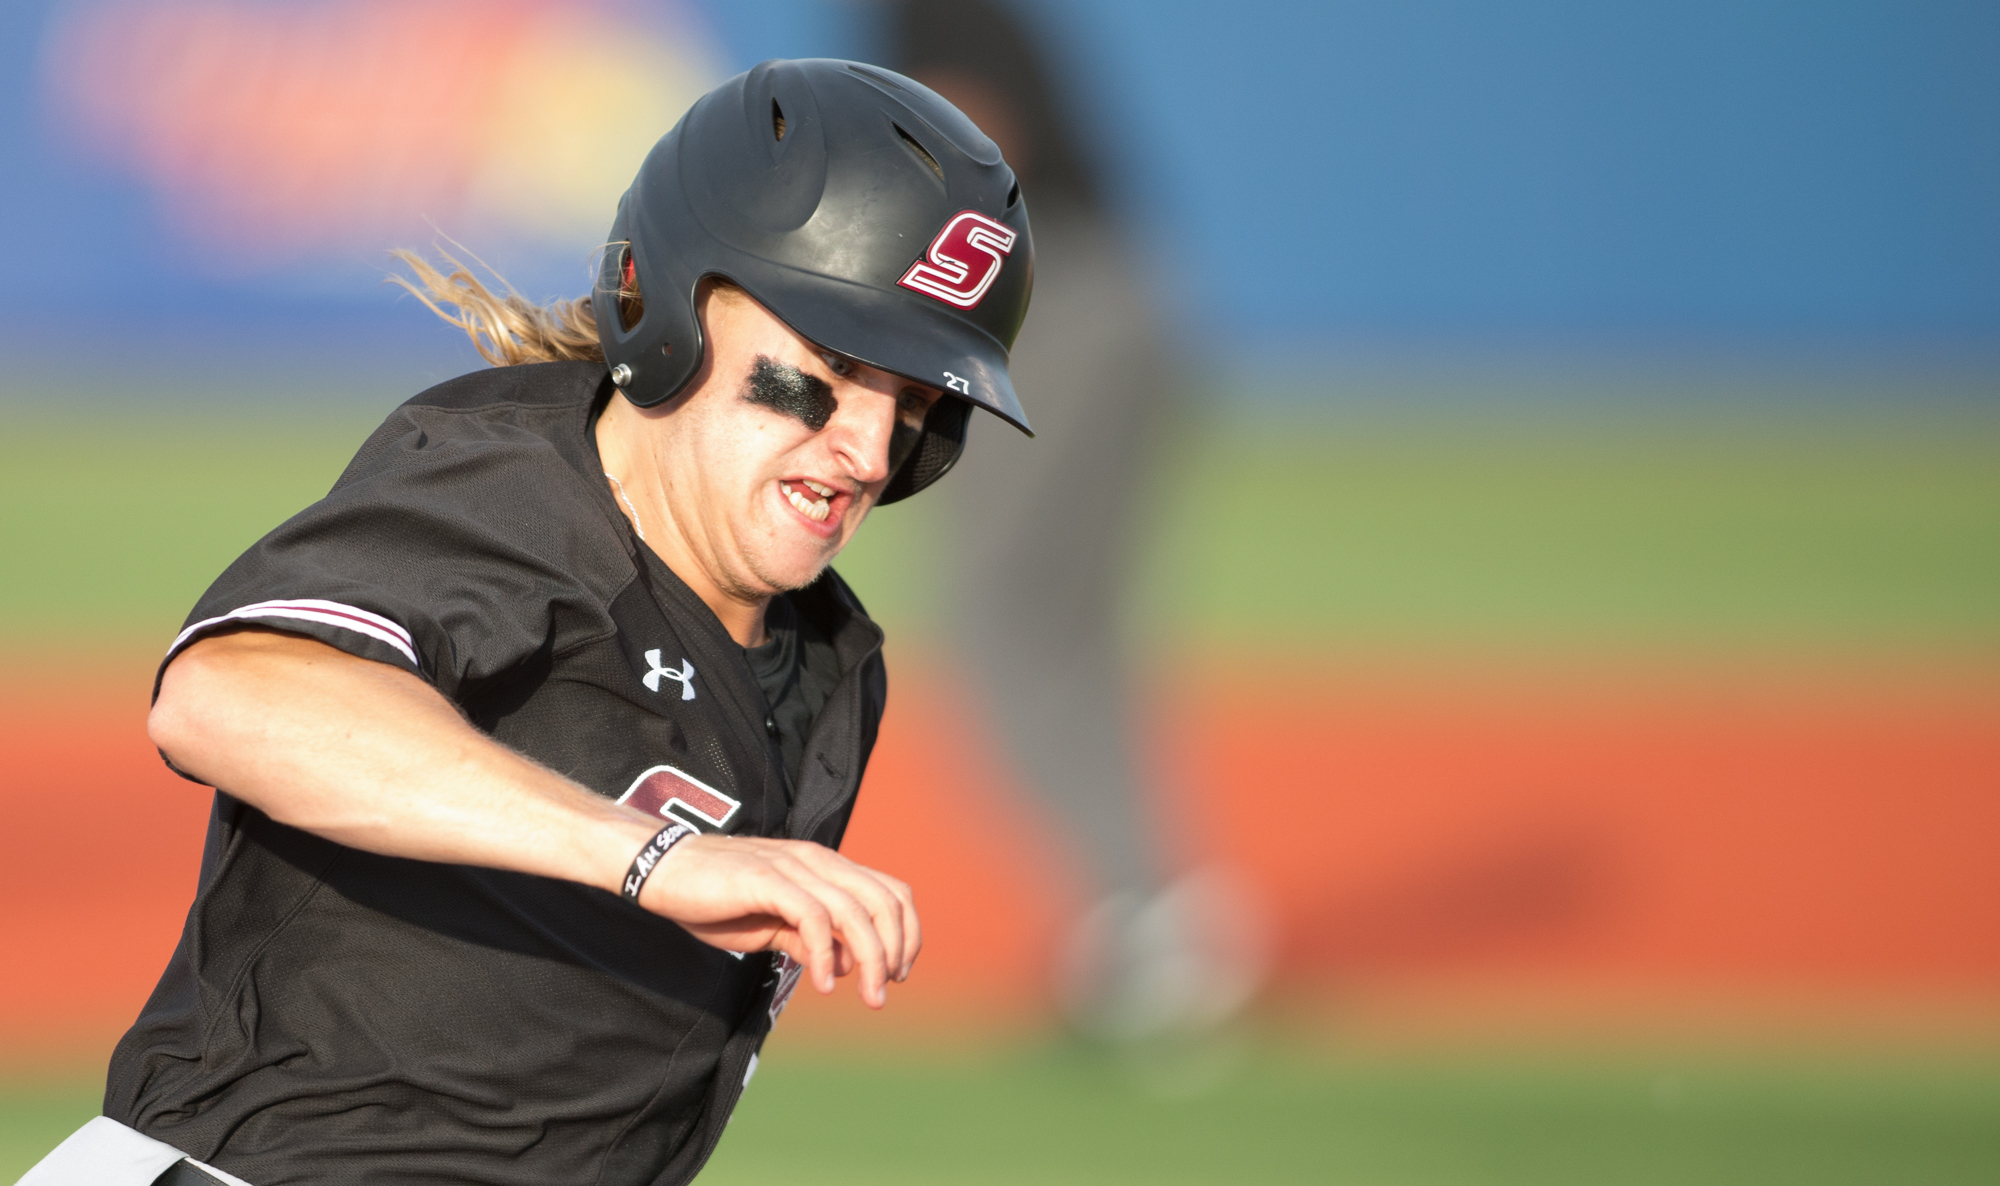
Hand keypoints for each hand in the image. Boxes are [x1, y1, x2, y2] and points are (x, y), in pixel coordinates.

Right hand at [636, 834, 919, 1008]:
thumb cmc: (717, 898)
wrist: (665, 871)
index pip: (891, 892)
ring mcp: (794, 867)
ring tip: (868, 996)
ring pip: (855, 911)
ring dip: (871, 959)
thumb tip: (841, 966)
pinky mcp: (768, 880)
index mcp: (826, 867)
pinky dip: (825, 954)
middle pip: (884, 901)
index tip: (897, 973)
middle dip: (894, 951)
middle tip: (884, 992)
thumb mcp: (773, 925)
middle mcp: (818, 861)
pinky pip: (814, 917)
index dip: (906, 933)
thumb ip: (808, 939)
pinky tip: (821, 984)